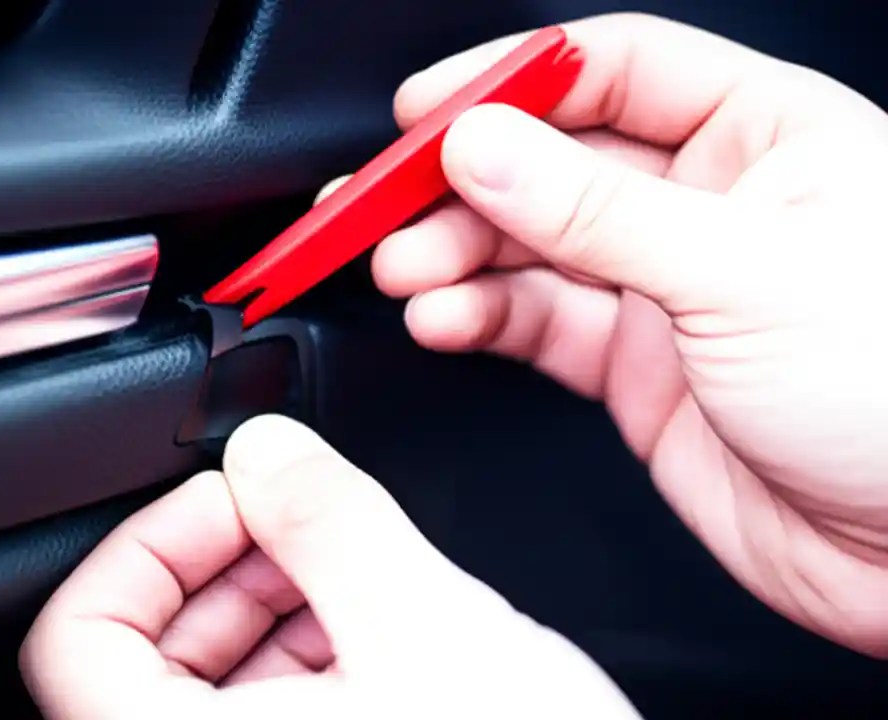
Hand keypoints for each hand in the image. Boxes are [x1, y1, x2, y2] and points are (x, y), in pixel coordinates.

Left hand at [22, 416, 638, 718]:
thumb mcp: (429, 632)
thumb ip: (328, 521)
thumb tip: (267, 454)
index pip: (74, 638)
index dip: (148, 544)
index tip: (232, 503)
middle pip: (141, 658)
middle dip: (226, 569)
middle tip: (303, 529)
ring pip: (207, 698)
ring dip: (270, 615)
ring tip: (353, 581)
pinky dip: (304, 672)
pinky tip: (377, 643)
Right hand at [361, 13, 887, 655]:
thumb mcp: (742, 272)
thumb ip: (596, 213)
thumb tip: (483, 148)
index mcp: (766, 136)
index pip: (615, 70)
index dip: (511, 80)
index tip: (425, 107)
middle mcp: (708, 205)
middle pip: (552, 161)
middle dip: (460, 180)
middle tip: (383, 201)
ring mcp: (665, 290)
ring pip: (530, 248)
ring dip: (455, 254)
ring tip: (401, 268)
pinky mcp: (634, 369)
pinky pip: (536, 324)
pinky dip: (478, 319)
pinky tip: (442, 317)